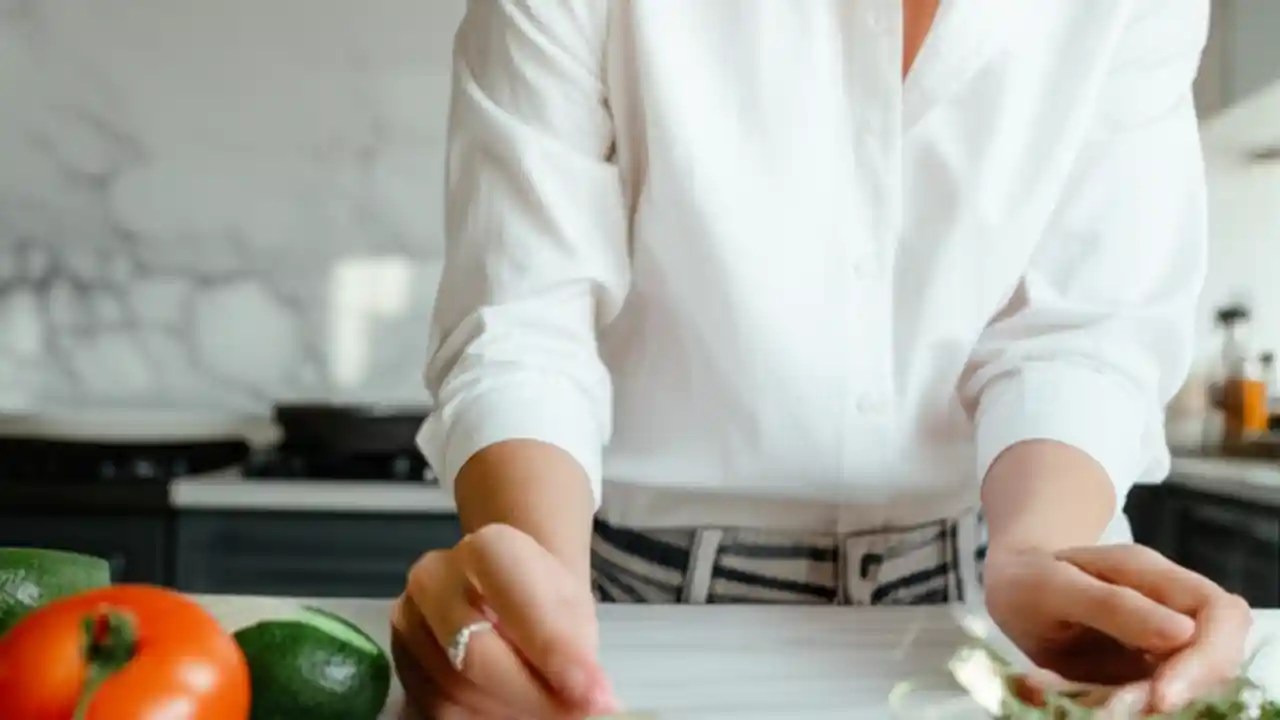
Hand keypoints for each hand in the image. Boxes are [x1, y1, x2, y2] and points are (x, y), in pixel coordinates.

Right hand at [391, 523, 620, 718]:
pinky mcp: (397, 661)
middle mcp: (434, 576)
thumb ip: (576, 654)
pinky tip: (508, 713)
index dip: (556, 656)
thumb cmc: (542, 601)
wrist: (500, 591)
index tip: (595, 695)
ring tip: (545, 711)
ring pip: (455, 691)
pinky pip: (434, 709)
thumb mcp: (573, 614)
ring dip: (507, 714)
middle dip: (531, 698)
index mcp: (488, 549)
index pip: (519, 606)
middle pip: (475, 656)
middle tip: (575, 716)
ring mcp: (407, 619)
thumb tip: (595, 703)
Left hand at [984, 543, 1251, 713]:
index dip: (1207, 659)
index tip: (1162, 697)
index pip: (1221, 614)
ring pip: (1188, 686)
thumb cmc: (1032, 577)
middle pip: (1216, 658)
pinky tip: (1081, 702)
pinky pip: (1152, 698)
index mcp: (1154, 575)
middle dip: (1177, 694)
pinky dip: (1124, 707)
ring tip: (1095, 709)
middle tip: (1118, 712)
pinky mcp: (1148, 673)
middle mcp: (1172, 608)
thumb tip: (1183, 631)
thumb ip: (1111, 605)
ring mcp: (1165, 643)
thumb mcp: (1052, 586)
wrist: (1015, 587)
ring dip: (1148, 706)